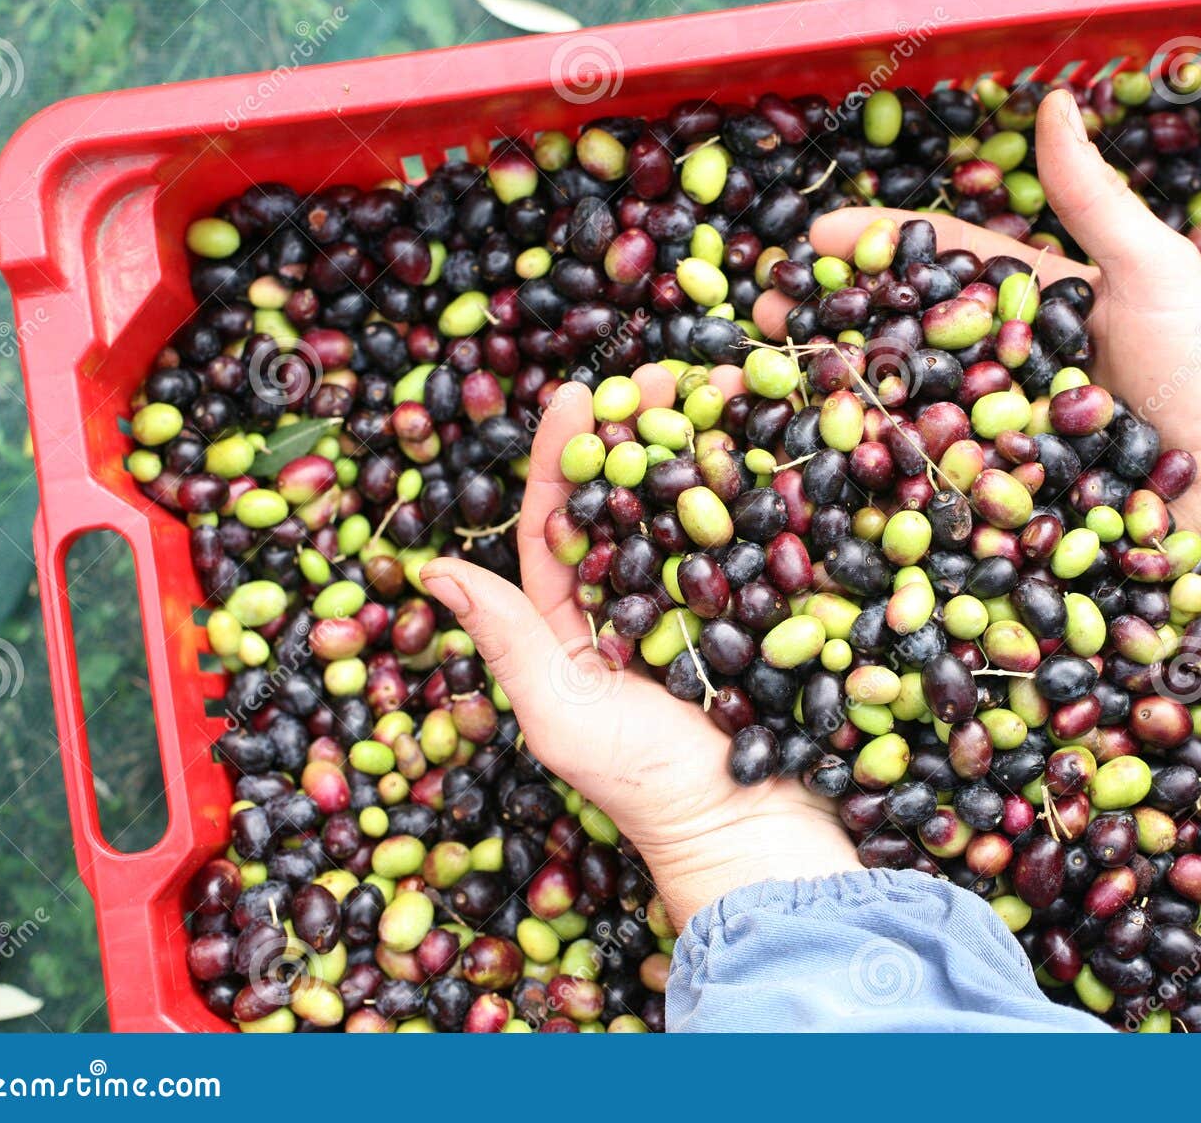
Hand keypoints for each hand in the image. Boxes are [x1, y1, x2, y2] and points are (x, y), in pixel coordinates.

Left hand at [422, 365, 858, 930]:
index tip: (571, 394)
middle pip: (627, 499)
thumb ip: (506, 637)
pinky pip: (754, 539)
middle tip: (655, 372)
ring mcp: (701, 604)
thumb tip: (432, 569)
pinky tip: (768, 438)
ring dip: (700, 443)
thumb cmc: (646, 784)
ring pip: (691, 506)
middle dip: (637, 430)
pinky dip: (758, 487)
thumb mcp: (559, 713)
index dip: (559, 456)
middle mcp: (633, 604)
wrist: (753, 829)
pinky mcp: (761, 610)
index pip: (555, 523)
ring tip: (717, 382)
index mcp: (573, 625)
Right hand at [757, 89, 1200, 615]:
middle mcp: (997, 365)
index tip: (808, 241)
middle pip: (898, 334)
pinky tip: (819, 466)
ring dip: (828, 395)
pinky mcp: (996, 493)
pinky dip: (872, 473)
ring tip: (763, 385)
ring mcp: (993, 431)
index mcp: (1025, 304)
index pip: (933, 264)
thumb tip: (1055, 103)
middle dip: (825, 321)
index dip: (870, 249)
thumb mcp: (1151, 269)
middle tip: (761, 315)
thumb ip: (1093, 199)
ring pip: (898, 407)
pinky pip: (927, 479)